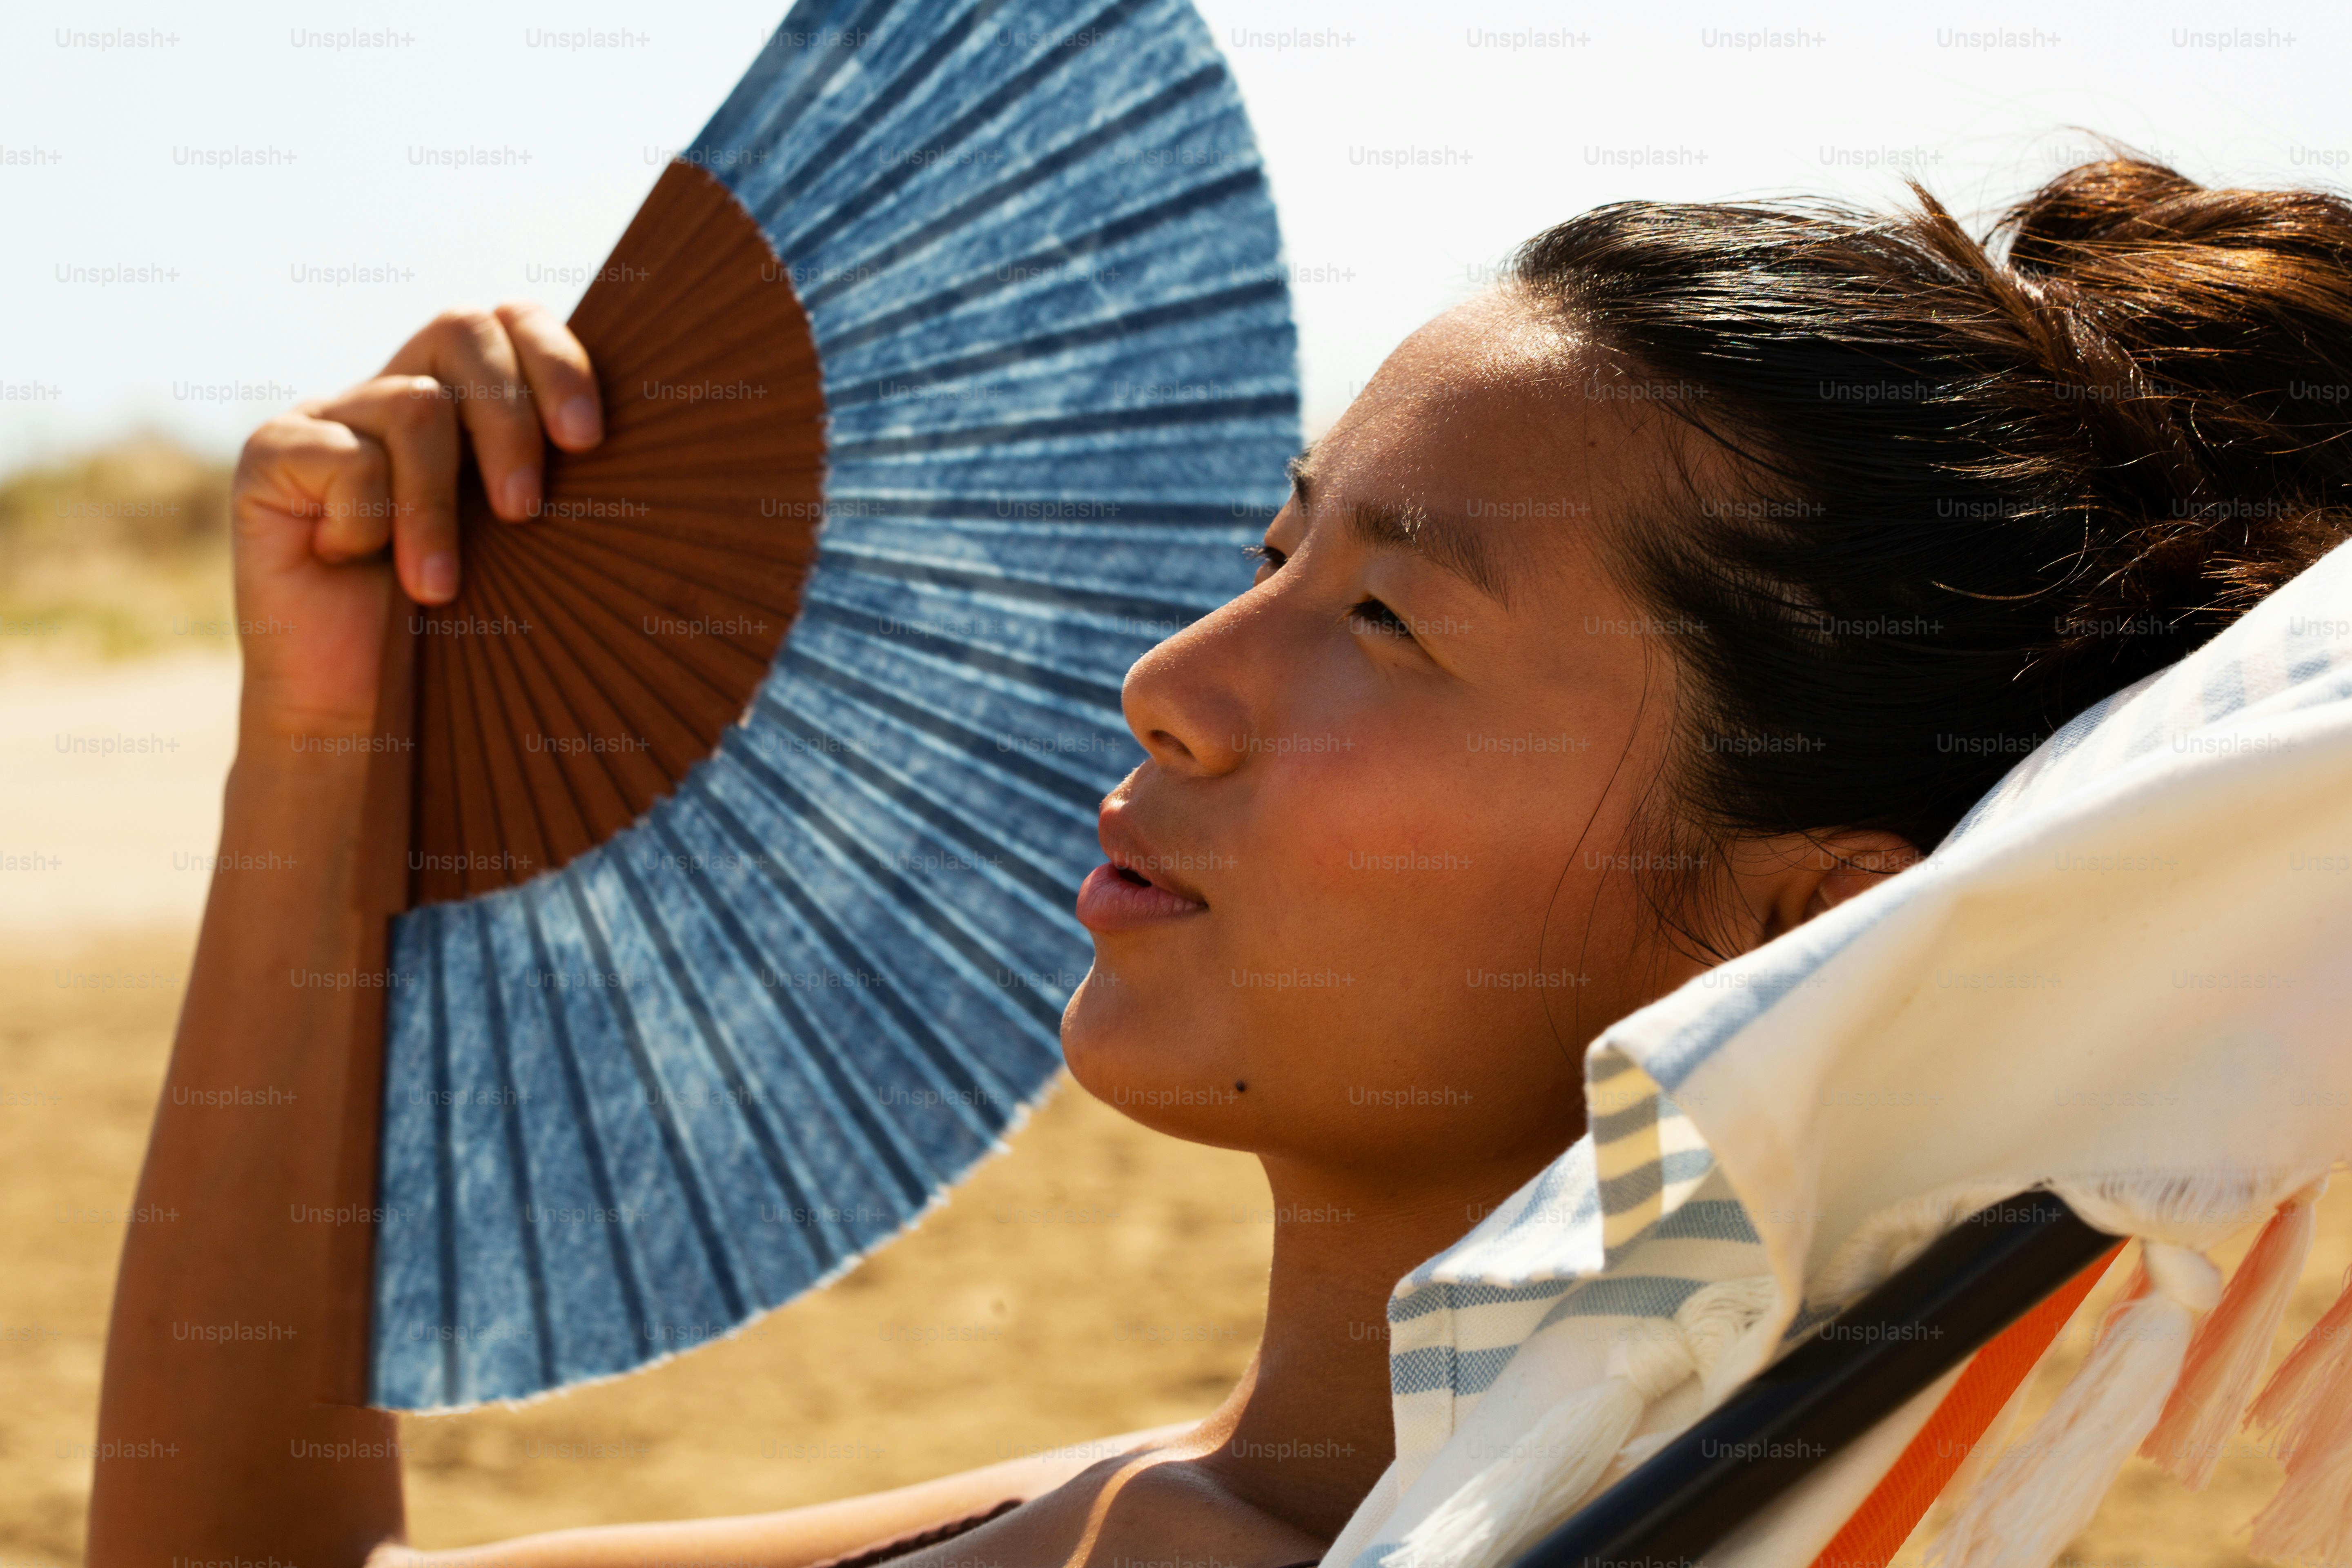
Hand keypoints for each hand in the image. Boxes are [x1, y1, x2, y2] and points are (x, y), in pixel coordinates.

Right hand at [228, 302, 601, 737]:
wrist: (357, 705)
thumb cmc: (452, 631)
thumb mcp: (517, 546)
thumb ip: (547, 475)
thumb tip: (610, 440)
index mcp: (462, 400)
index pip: (511, 322)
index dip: (556, 359)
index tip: (588, 441)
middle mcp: (394, 390)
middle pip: (464, 329)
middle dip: (510, 418)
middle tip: (522, 512)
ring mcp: (328, 416)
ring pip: (417, 407)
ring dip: (437, 509)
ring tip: (436, 587)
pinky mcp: (271, 451)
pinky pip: (348, 459)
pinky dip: (367, 526)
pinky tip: (351, 565)